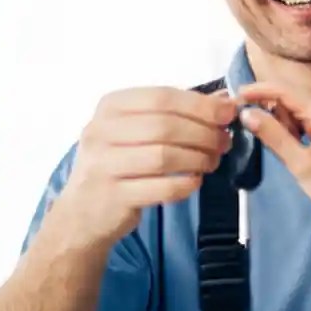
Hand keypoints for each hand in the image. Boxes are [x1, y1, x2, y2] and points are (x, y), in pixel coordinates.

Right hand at [57, 87, 235, 245]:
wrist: (82, 213)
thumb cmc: (118, 164)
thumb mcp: (137, 131)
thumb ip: (176, 113)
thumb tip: (222, 100)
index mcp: (110, 107)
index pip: (162, 97)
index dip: (200, 104)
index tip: (228, 112)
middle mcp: (101, 132)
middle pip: (165, 125)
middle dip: (203, 132)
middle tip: (223, 141)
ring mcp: (104, 165)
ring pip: (164, 156)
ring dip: (198, 158)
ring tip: (212, 161)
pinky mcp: (114, 196)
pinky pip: (162, 187)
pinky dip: (186, 184)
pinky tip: (194, 181)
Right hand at [235, 82, 310, 228]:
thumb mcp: (300, 164)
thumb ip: (273, 136)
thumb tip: (246, 113)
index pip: (286, 90)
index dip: (259, 89)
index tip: (235, 96)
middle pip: (292, 97)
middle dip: (270, 109)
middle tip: (253, 131)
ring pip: (298, 110)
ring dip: (282, 123)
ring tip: (280, 148)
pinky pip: (307, 122)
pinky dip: (293, 130)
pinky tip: (289, 147)